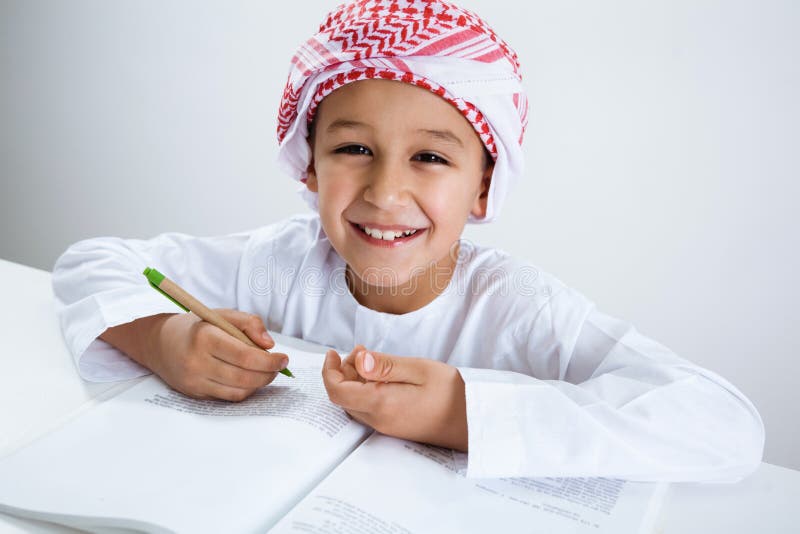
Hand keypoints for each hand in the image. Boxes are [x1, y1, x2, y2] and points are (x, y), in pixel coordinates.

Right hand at [100, 310, 287, 401]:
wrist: (159, 343)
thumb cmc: (196, 326)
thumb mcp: (221, 314)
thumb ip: (249, 323)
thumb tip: (270, 345)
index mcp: (205, 338)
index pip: (246, 357)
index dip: (270, 361)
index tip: (284, 358)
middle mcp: (197, 362)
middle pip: (244, 377)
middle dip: (268, 374)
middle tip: (279, 366)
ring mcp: (194, 381)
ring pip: (238, 391)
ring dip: (259, 384)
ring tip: (267, 372)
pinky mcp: (194, 394)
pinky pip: (227, 397)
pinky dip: (244, 390)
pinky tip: (250, 379)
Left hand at [322, 346, 467, 450]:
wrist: (473, 424)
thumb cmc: (452, 395)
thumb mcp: (420, 370)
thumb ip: (386, 365)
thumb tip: (359, 360)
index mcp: (381, 404)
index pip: (337, 392)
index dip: (329, 371)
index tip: (332, 353)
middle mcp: (379, 419)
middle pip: (343, 397)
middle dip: (343, 371)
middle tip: (360, 351)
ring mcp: (386, 426)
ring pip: (355, 402)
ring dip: (354, 380)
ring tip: (371, 359)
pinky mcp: (394, 426)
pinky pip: (369, 408)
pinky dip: (366, 389)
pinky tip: (381, 376)